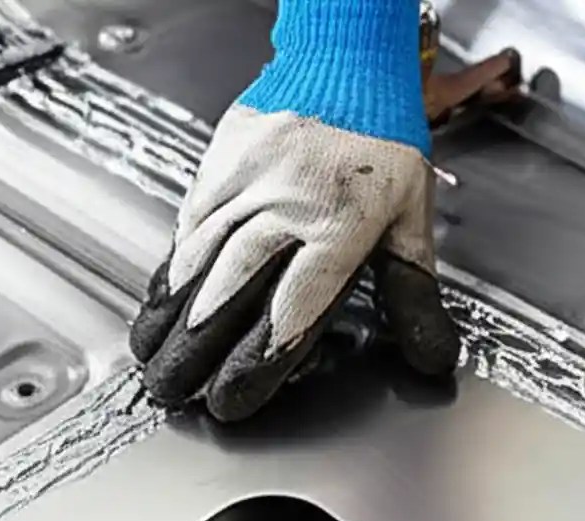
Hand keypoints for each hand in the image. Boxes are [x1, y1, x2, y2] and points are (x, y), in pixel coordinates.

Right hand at [130, 0, 458, 420]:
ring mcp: (247, 184)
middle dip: (199, 350)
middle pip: (232, 291)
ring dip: (173, 316)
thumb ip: (413, 293)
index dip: (261, 361)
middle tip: (174, 392)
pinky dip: (170, 267)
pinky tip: (159, 298)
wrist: (346, 60)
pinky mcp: (220, 166)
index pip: (294, 308)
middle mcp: (287, 207)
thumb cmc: (384, 138)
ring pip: (199, 260)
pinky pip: (189, 224)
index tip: (235, 396)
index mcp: (342, 226)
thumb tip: (432, 356)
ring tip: (151, 357)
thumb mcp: (413, 219)